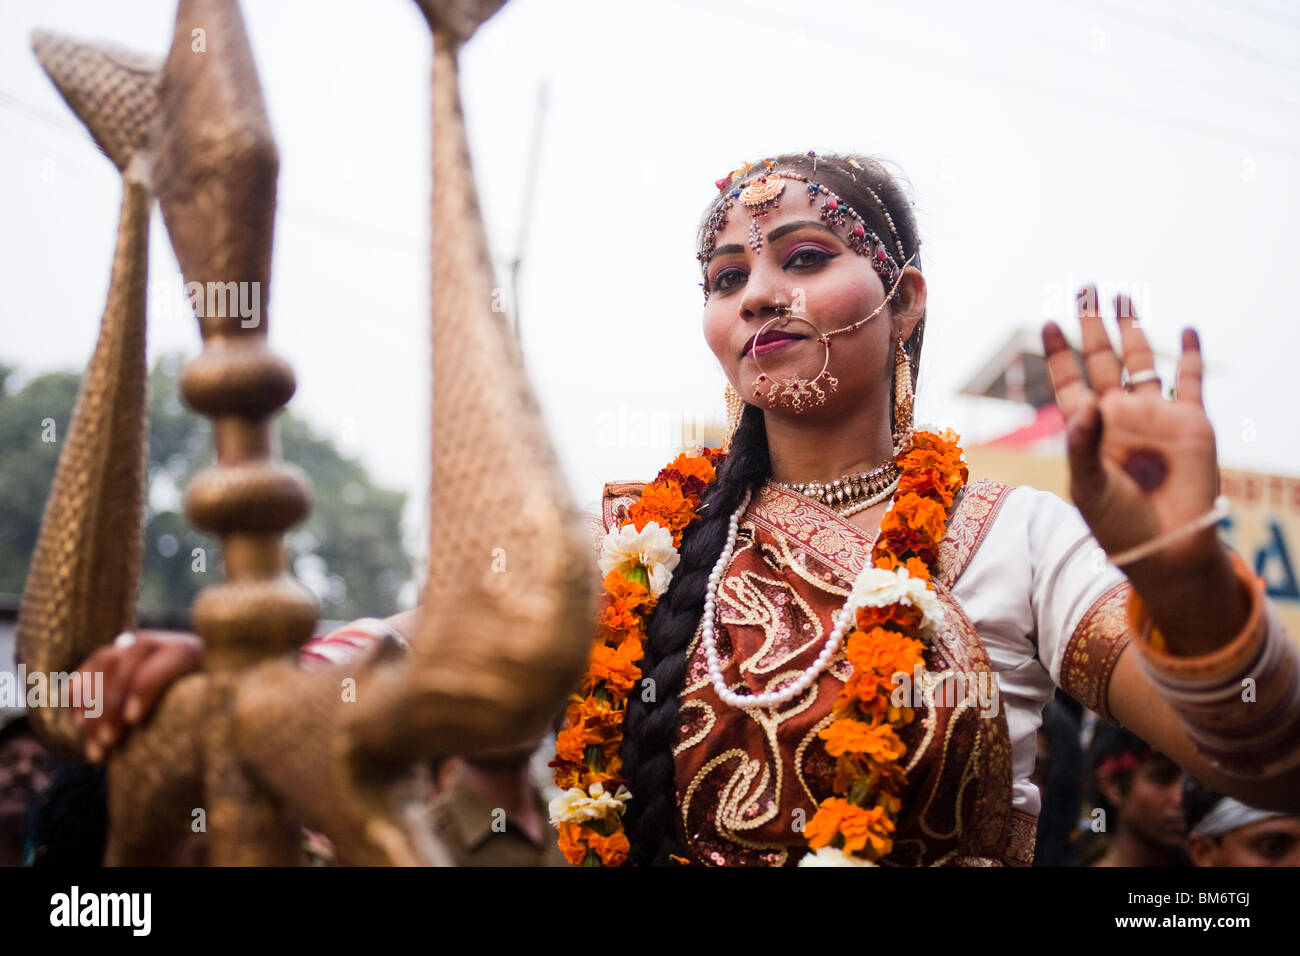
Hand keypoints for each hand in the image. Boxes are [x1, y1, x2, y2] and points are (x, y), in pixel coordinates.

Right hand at [72, 630, 203, 761]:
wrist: (188, 697)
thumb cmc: (202, 709)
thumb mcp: (209, 705)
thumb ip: (202, 709)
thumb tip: (200, 726)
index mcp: (187, 650)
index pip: (163, 659)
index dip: (144, 687)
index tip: (133, 719)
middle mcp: (156, 642)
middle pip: (125, 661)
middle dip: (113, 703)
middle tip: (110, 739)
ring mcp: (127, 647)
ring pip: (101, 664)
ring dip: (93, 705)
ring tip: (98, 742)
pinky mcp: (103, 662)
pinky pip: (83, 673)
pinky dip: (78, 698)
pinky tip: (81, 725)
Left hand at [1041, 285, 1221, 574]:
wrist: (1166, 547)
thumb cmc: (1118, 524)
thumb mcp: (1088, 486)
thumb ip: (1083, 445)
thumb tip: (1086, 404)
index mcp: (1088, 430)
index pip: (1069, 381)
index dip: (1060, 353)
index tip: (1048, 322)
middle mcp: (1118, 416)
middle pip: (1102, 360)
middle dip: (1093, 326)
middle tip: (1085, 288)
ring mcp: (1154, 417)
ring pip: (1142, 362)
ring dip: (1134, 330)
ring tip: (1122, 297)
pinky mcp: (1191, 424)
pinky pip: (1189, 381)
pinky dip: (1189, 355)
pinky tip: (1186, 330)